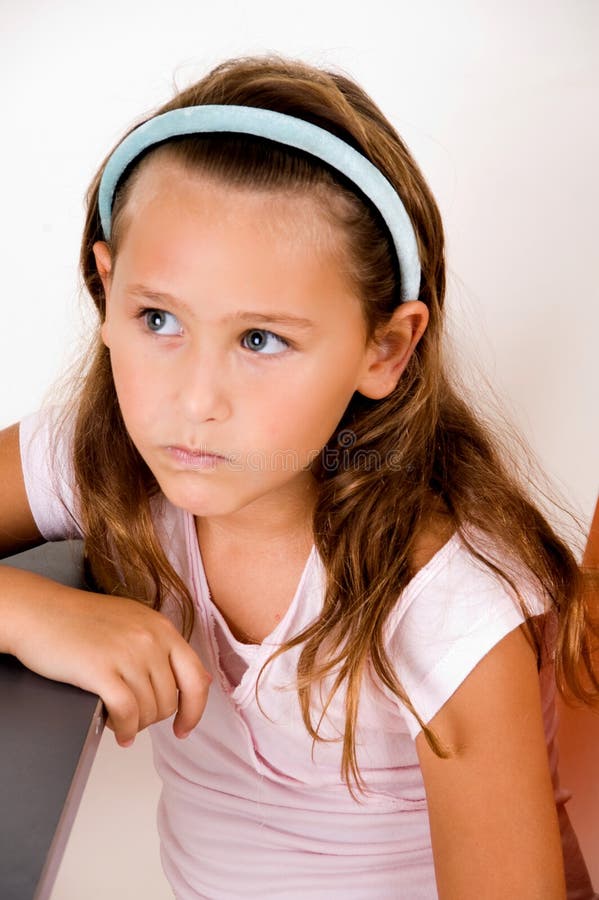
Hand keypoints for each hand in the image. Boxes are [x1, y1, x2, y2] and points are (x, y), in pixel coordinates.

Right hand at [9, 575, 210, 746]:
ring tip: (119, 721)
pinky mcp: (101, 669)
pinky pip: (127, 712)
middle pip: (171, 700)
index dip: (194, 709)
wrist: (40, 611)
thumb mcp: (134, 622)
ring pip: (149, 709)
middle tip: (135, 719)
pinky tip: (117, 732)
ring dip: (135, 724)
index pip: (196, 677)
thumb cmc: (81, 619)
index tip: (184, 726)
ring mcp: (127, 653)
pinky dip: (124, 729)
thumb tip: (190, 680)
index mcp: (162, 628)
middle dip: (154, 719)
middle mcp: (151, 639)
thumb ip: (161, 646)